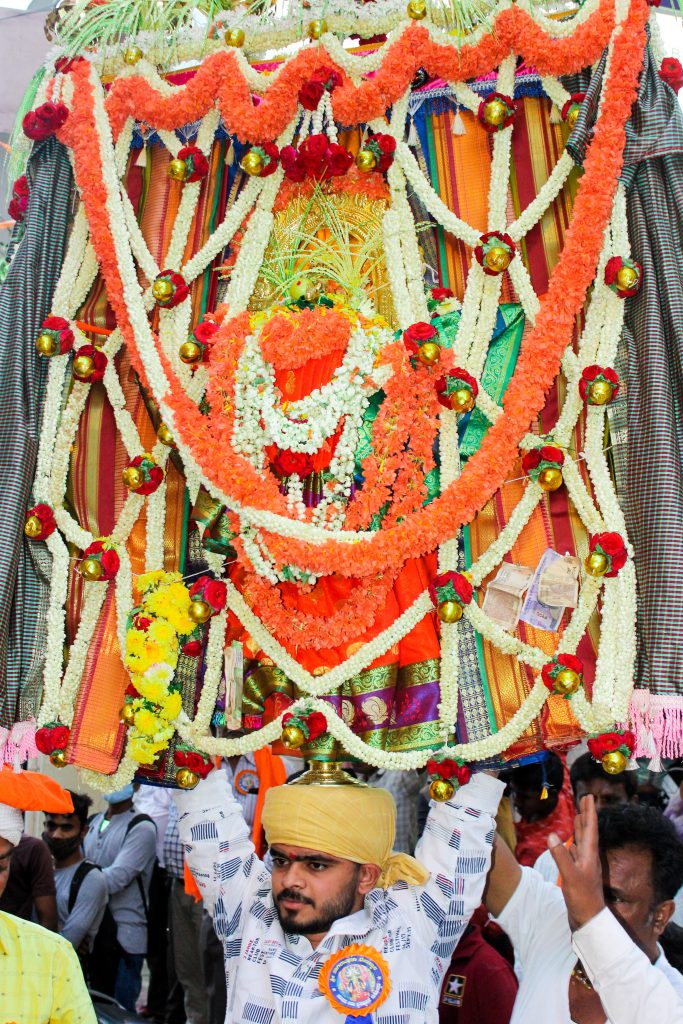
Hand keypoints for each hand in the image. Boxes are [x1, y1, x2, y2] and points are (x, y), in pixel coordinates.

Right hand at [548, 794, 603, 930]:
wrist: (589, 920)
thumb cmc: (582, 898)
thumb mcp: (570, 876)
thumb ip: (561, 856)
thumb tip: (552, 835)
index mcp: (589, 855)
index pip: (590, 829)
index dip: (589, 812)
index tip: (589, 797)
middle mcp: (589, 857)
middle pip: (588, 832)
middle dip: (586, 816)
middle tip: (585, 800)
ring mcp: (585, 865)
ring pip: (583, 841)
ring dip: (581, 828)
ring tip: (579, 816)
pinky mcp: (580, 873)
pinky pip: (578, 852)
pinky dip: (575, 843)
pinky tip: (572, 842)